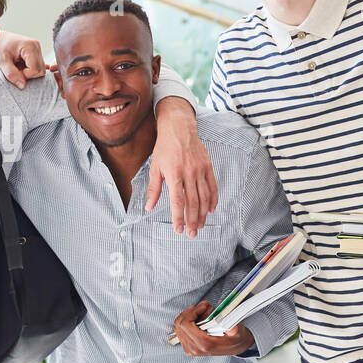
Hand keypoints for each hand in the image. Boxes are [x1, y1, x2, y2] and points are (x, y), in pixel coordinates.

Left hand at [0, 30, 46, 87]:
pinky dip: (30, 69)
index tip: (15, 71)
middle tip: (16, 70)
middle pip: (40, 70)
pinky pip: (38, 66)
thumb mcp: (2, 61)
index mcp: (30, 46)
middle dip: (28, 75)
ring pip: (40, 69)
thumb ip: (12, 74)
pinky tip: (22, 66)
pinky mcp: (36, 53)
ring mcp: (37, 49)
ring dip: (29, 72)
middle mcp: (36, 47)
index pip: (35, 69)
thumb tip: (23, 86)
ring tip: (18, 67)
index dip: (25, 75)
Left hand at [146, 99, 217, 235]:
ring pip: (204, 197)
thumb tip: (149, 207)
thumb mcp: (155, 167)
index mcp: (174, 174)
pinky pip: (213, 187)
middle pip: (193, 202)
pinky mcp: (208, 167)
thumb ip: (154, 189)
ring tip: (200, 226)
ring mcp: (200, 170)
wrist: (179, 128)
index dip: (179, 217)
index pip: (178, 201)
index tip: (179, 229)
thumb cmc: (165, 148)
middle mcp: (189, 173)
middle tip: (192, 234)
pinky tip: (211, 210)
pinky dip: (213, 200)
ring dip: (203, 214)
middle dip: (193, 220)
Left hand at [170, 301, 253, 355]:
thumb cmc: (236, 338)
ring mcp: (190, 348)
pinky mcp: (188, 346)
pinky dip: (188, 320)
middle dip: (191, 312)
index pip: (185, 324)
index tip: (203, 306)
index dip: (192, 312)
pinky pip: (180, 330)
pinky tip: (198, 317)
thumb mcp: (238, 332)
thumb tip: (229, 324)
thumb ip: (233, 327)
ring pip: (178, 326)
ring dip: (189, 315)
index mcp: (204, 344)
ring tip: (203, 311)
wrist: (236, 347)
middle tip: (204, 307)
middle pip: (179, 324)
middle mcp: (194, 348)